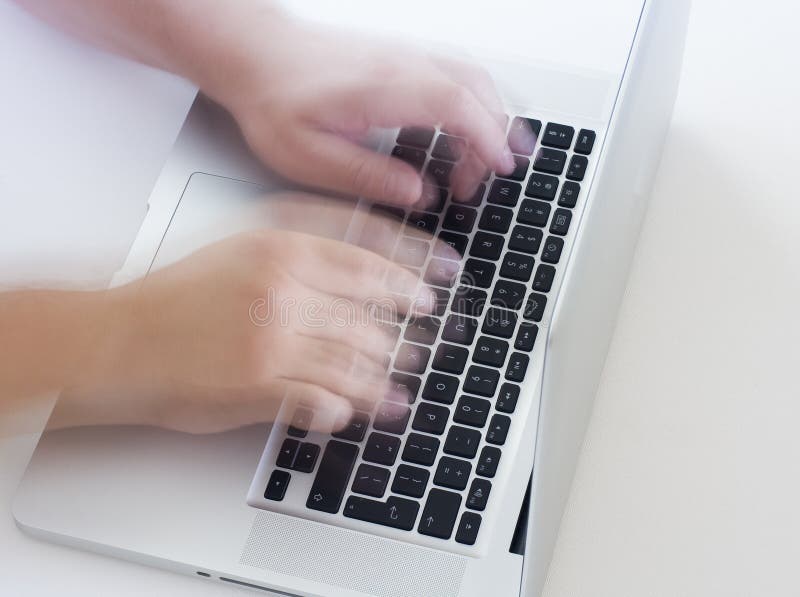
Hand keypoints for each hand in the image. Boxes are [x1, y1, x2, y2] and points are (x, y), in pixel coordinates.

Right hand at [57, 224, 456, 433]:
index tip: (446, 275)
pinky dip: (347, 408)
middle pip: (373, 309)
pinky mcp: (259, 384)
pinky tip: (356, 411)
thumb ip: (301, 238)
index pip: (370, 253)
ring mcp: (273, 336)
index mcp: (281, 245)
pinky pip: (325, 399)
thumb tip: (363, 254)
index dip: (416, 265)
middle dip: (407, 328)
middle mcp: (283, 285)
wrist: (119, 339)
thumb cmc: (176, 292)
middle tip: (425, 338)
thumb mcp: (239, 243)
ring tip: (398, 387)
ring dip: (383, 376)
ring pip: (357, 357)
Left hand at [199, 11, 517, 206]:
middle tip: (481, 181)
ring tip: (490, 159)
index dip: (487, 136)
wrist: (255, 54)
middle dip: (494, 136)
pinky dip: (475, 102)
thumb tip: (418, 193)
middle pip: (475, 88)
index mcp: (379, 88)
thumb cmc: (274, 101)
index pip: (455, 102)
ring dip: (490, 117)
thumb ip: (365, 176)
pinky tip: (471, 126)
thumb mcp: (306, 155)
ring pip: (471, 76)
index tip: (500, 168)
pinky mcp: (401, 56)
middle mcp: (400, 63)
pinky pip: (456, 71)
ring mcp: (404, 54)